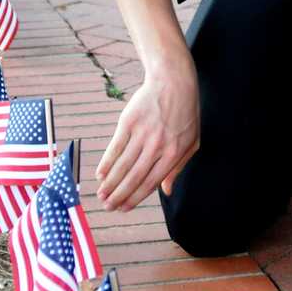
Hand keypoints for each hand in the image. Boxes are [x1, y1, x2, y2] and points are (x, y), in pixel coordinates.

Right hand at [95, 63, 199, 211]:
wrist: (173, 81)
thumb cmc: (186, 113)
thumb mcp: (191, 141)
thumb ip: (178, 167)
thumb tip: (167, 191)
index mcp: (173, 153)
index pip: (151, 182)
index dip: (135, 198)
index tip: (124, 208)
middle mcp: (157, 145)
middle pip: (134, 176)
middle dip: (119, 195)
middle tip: (108, 207)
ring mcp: (142, 133)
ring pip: (122, 164)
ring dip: (110, 183)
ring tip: (101, 195)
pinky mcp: (129, 121)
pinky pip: (115, 147)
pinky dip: (106, 162)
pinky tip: (100, 174)